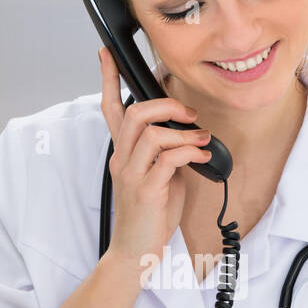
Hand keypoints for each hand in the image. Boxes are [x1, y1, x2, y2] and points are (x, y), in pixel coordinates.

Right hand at [98, 46, 211, 272]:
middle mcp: (122, 160)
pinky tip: (201, 158)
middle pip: (134, 113)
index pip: (110, 109)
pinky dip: (188, 153)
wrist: (135, 253)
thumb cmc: (149, 217)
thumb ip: (166, 155)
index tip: (107, 54)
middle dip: (165, 104)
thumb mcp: (159, 178)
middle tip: (188, 113)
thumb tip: (188, 138)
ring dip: (182, 131)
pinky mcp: (146, 191)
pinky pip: (167, 159)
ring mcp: (131, 175)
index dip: (108, 79)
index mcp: (122, 154)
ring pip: (151, 133)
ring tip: (200, 140)